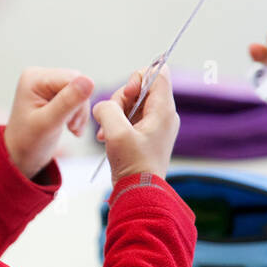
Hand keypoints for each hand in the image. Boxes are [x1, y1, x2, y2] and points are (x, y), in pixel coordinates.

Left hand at [3, 68, 93, 178]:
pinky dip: (79, 113)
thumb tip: (88, 80)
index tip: (71, 124)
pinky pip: (78, 96)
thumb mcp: (48, 123)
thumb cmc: (28, 142)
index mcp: (34, 78)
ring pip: (81, 90)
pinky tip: (71, 126)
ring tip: (70, 128)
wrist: (20, 155)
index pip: (72, 78)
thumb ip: (67, 102)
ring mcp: (47, 84)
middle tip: (71, 127)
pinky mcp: (54, 93)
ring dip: (80, 112)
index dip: (79, 100)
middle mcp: (40, 76)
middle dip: (79, 107)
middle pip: (78, 82)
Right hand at [91, 65, 179, 180]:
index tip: (127, 95)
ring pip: (132, 103)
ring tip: (107, 134)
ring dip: (115, 113)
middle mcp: (163, 114)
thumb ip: (107, 109)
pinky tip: (107, 139)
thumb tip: (103, 106)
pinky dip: (116, 123)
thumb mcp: (116, 133)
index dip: (138, 77)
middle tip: (112, 118)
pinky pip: (129, 118)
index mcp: (164, 110)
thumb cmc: (133, 165)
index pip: (158, 73)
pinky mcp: (145, 135)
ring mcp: (155, 125)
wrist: (139, 193)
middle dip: (121, 99)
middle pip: (140, 87)